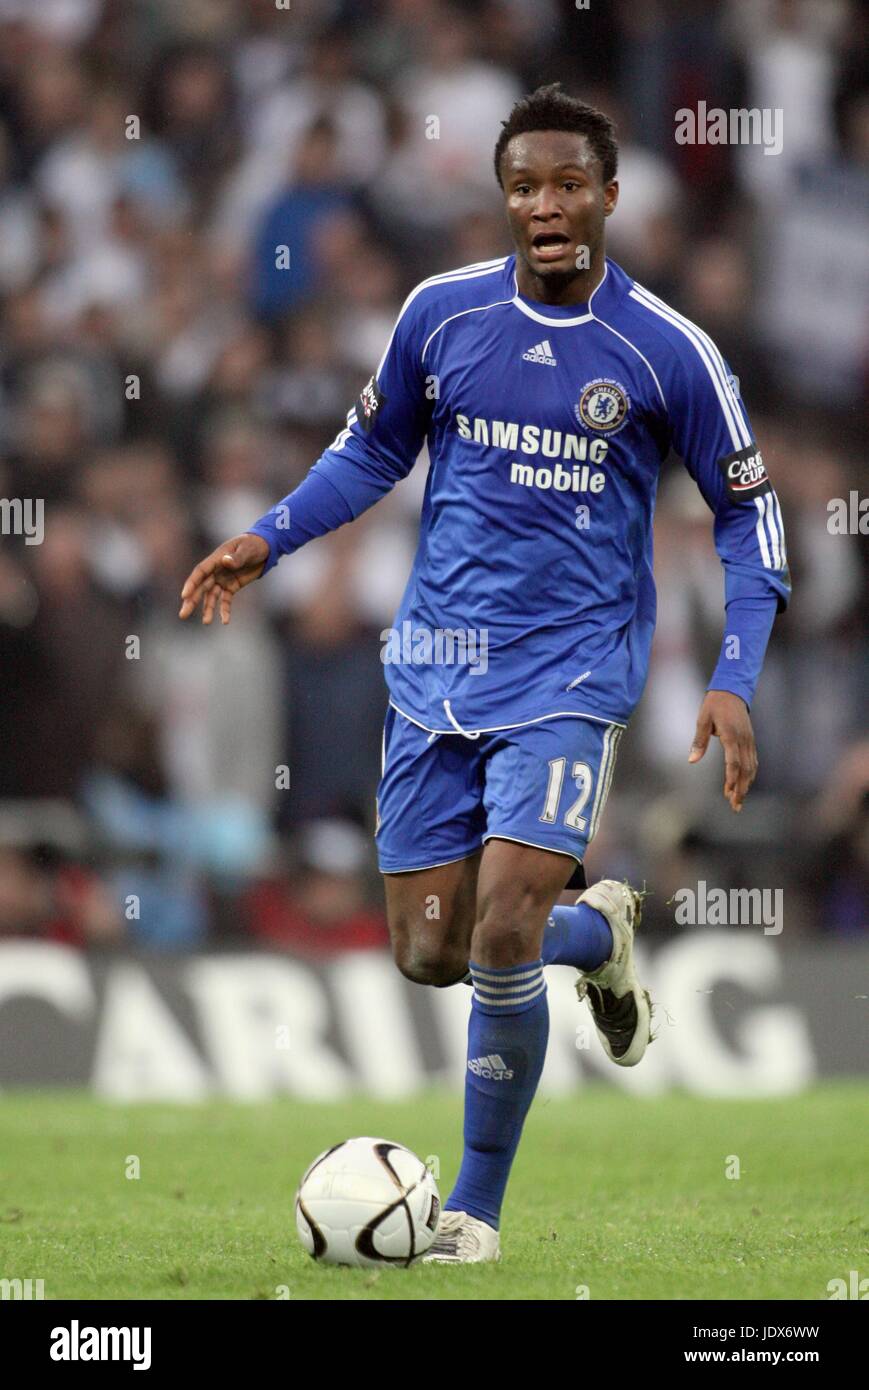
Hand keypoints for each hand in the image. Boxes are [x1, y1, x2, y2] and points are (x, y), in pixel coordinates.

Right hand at [178, 533, 269, 624]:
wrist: (265, 548)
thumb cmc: (254, 544)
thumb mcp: (247, 549)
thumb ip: (237, 557)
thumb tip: (225, 561)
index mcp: (216, 559)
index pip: (200, 572)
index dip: (191, 584)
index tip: (184, 596)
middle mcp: (216, 571)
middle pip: (201, 587)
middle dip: (191, 601)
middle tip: (183, 615)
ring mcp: (223, 579)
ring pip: (211, 596)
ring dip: (208, 609)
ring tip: (206, 622)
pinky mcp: (232, 587)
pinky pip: (226, 600)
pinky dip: (225, 610)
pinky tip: (225, 621)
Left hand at [688, 690, 757, 812]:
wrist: (732, 690)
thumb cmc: (714, 704)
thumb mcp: (703, 720)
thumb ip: (699, 741)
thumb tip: (692, 760)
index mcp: (731, 735)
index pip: (733, 762)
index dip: (731, 779)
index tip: (729, 793)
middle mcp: (744, 740)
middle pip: (745, 769)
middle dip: (741, 789)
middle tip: (735, 806)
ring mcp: (749, 740)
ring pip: (751, 767)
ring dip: (745, 785)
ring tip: (738, 800)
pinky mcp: (751, 740)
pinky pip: (753, 761)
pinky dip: (749, 774)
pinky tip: (744, 784)